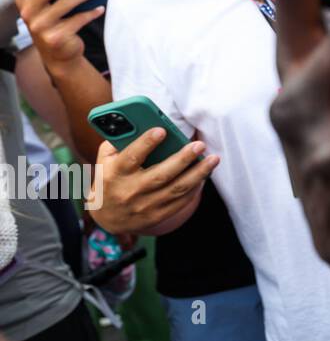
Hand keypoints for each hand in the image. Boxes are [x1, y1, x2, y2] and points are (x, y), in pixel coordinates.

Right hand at [6, 0, 105, 77]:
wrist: (60, 56)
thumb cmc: (56, 22)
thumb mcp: (50, 5)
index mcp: (25, 0)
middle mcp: (29, 12)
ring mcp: (41, 26)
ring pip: (67, 2)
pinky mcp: (56, 37)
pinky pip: (78, 19)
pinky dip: (91, 12)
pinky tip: (100, 7)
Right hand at [88, 133, 216, 234]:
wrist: (107, 218)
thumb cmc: (110, 179)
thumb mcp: (105, 160)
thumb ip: (119, 141)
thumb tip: (140, 122)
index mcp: (115, 174)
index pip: (131, 158)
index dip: (145, 144)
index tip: (162, 130)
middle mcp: (130, 191)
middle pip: (161, 175)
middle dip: (183, 159)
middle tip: (199, 145)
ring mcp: (145, 205)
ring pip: (176, 189)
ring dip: (198, 173)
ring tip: (213, 159)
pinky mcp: (157, 215)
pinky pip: (180, 201)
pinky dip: (195, 187)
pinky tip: (205, 174)